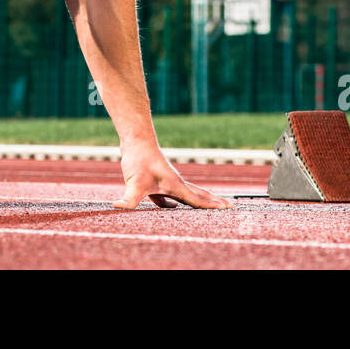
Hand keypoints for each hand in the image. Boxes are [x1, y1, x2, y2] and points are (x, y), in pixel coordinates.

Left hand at [114, 147, 234, 209]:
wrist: (135, 139)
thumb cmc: (139, 159)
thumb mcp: (135, 182)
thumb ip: (130, 198)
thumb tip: (118, 207)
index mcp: (176, 186)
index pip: (198, 201)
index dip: (213, 206)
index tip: (229, 209)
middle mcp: (175, 184)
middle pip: (200, 196)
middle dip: (214, 202)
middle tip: (230, 206)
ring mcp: (167, 181)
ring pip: (187, 194)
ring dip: (199, 201)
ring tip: (210, 207)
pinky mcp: (156, 180)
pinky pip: (170, 196)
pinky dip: (175, 203)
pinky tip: (171, 208)